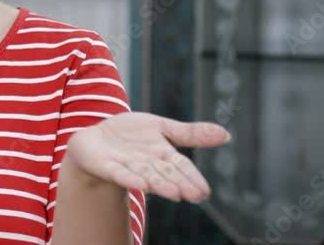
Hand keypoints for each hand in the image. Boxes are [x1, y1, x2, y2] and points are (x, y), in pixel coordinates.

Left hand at [64, 111, 230, 202]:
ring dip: (159, 185)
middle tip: (193, 195)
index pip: (181, 167)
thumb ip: (191, 133)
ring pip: (146, 177)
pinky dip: (130, 178)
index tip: (204, 191)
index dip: (192, 178)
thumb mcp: (162, 127)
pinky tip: (140, 184)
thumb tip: (227, 134)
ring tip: (174, 194)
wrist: (96, 138)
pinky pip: (120, 173)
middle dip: (179, 184)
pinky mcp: (108, 166)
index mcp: (163, 155)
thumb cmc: (131, 135)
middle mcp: (148, 165)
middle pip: (166, 175)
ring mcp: (128, 166)